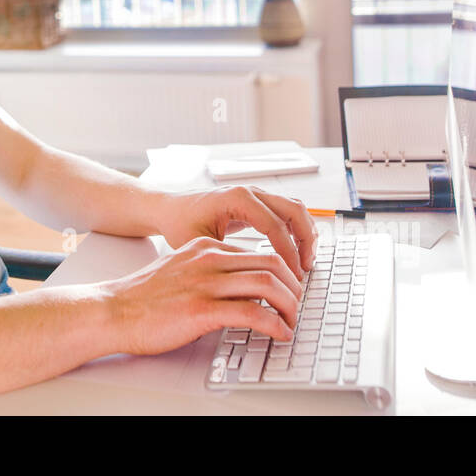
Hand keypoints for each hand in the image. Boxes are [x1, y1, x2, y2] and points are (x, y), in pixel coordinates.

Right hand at [100, 236, 301, 354]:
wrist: (112, 311)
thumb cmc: (143, 298)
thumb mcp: (179, 271)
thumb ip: (208, 272)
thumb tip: (239, 289)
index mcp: (204, 248)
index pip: (259, 252)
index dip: (283, 272)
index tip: (290, 290)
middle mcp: (208, 260)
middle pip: (272, 263)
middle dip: (294, 286)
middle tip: (298, 305)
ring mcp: (205, 283)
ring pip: (268, 284)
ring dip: (290, 306)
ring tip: (293, 321)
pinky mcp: (202, 309)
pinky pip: (253, 313)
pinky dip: (275, 325)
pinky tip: (280, 334)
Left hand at [151, 184, 317, 280]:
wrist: (169, 209)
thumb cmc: (180, 223)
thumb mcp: (199, 244)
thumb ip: (225, 259)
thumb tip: (250, 283)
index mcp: (237, 198)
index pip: (274, 225)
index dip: (287, 252)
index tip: (293, 275)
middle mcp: (250, 192)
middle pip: (294, 209)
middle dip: (305, 239)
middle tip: (306, 268)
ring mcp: (255, 195)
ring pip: (294, 209)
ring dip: (305, 234)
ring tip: (305, 262)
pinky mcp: (257, 203)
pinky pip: (286, 213)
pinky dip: (296, 230)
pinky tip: (295, 253)